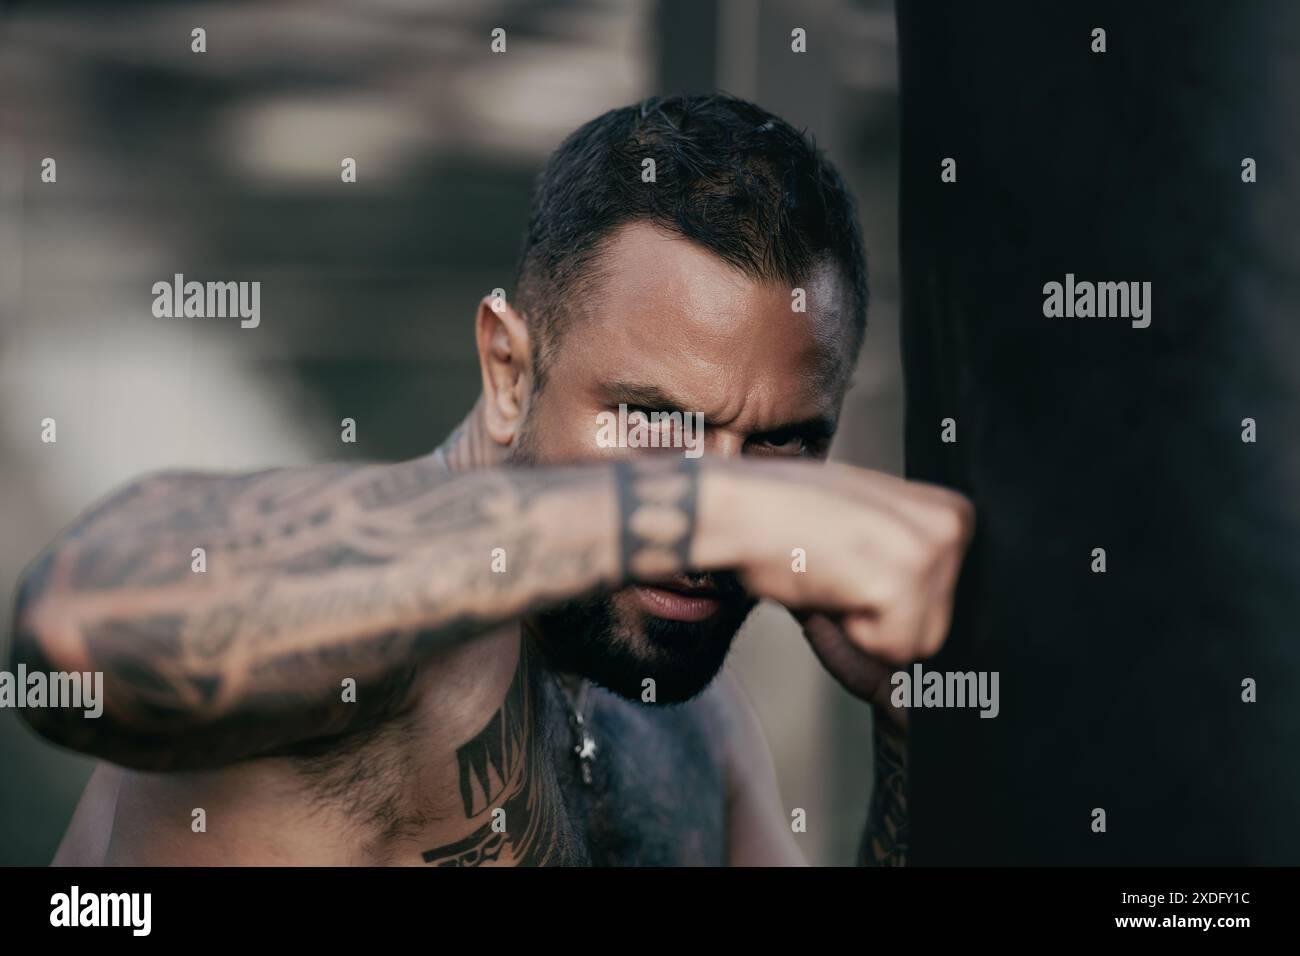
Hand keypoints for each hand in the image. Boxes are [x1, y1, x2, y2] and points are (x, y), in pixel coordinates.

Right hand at [703, 461, 973, 671]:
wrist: (740, 507)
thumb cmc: (786, 515)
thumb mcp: (865, 530)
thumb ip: (899, 566)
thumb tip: (910, 659)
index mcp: (951, 512)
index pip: (947, 600)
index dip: (891, 602)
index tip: (854, 571)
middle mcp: (955, 527)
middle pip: (936, 625)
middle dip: (881, 620)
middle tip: (834, 578)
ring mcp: (933, 554)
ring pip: (917, 643)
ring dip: (864, 632)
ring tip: (829, 581)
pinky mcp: (905, 584)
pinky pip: (892, 654)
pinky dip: (849, 641)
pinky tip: (826, 590)